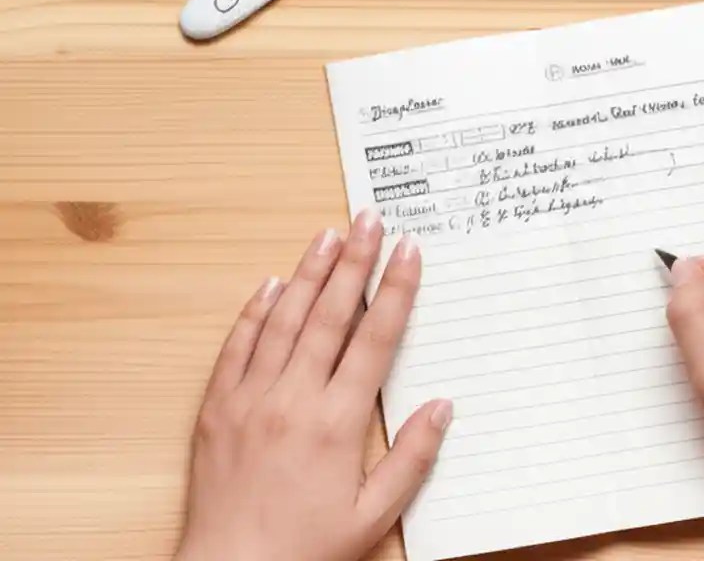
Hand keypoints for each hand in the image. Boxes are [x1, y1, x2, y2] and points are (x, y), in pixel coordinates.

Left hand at [176, 211, 451, 560]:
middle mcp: (294, 398)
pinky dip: (256, 311)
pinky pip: (238, 346)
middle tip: (370, 220)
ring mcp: (251, 398)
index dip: (395, 290)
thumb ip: (412, 459)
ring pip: (284, 319)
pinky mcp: (218, 407)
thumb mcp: (374, 516)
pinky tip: (272, 284)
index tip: (408, 252)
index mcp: (338, 422)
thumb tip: (442, 406)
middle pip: (331, 315)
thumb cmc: (305, 548)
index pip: (374, 339)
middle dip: (355, 262)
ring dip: (309, 272)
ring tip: (328, 234)